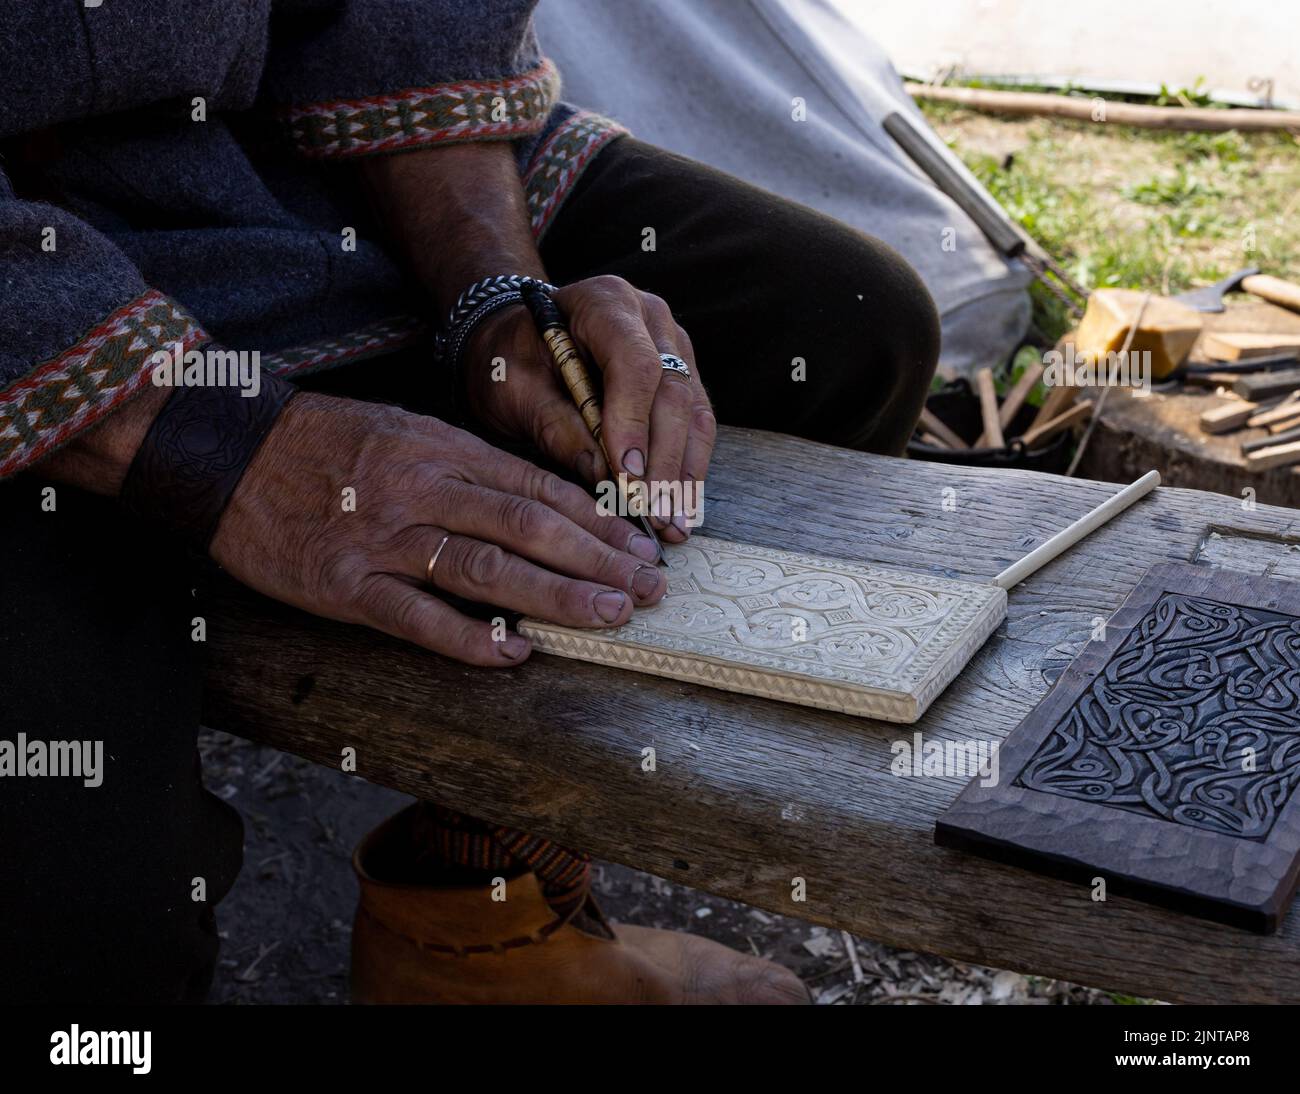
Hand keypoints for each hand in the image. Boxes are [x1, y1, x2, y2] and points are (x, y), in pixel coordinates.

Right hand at [210, 392, 666, 665]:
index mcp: (443, 450)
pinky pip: (419, 617)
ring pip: (489, 569)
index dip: (598, 521)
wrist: (228, 451)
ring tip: (609, 617)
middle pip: (530, 528)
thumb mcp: (406, 431)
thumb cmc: (326, 443)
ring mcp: (386, 539)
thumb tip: (542, 504)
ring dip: (558, 596)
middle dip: (599, 562)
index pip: (538, 488)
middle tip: (648, 591)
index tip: (641, 546)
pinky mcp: (346, 586)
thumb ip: (470, 467)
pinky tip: (515, 652)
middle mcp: (425, 490)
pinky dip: (471, 637)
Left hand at [463, 275, 716, 541]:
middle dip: (665, 461)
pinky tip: (680, 509)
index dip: (634, 423)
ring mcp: (673, 344)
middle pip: (673, 391)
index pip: (634, 364)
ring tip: (674, 525)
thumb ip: (556, 428)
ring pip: (694, 412)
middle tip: (655, 516)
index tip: (627, 477)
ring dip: (685, 473)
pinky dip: (689, 469)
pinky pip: (696, 424)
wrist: (515, 342)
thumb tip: (605, 477)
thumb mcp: (514, 391)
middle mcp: (651, 317)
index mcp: (604, 302)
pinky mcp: (682, 375)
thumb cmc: (509, 361)